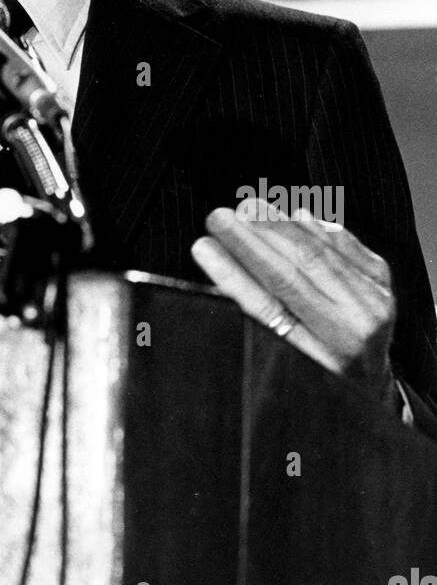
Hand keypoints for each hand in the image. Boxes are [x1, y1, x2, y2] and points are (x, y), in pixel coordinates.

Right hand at [191, 197, 396, 403]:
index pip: (267, 309)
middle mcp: (354, 331)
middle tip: (217, 217)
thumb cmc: (320, 372)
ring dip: (277, 226)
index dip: (232, 274)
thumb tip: (222, 268)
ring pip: (316, 253)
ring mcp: (374, 301)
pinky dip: (312, 226)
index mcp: (322, 360)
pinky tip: (289, 214)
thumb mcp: (288, 360)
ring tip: (246, 208)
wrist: (371, 376)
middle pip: (293, 275)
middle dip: (250, 240)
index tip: (202, 247)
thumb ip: (259, 319)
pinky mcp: (382, 278)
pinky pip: (340, 242)